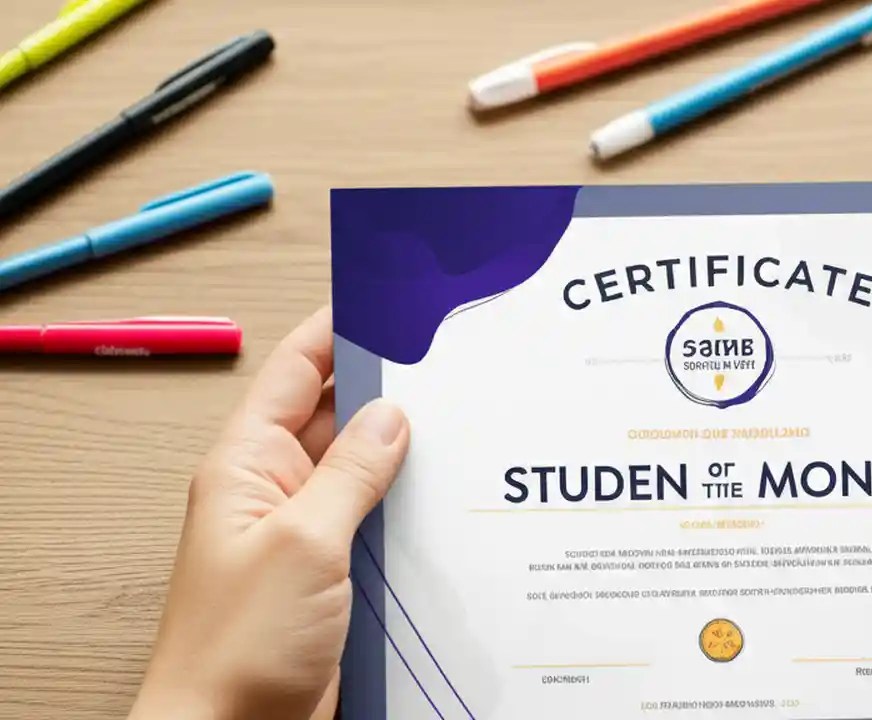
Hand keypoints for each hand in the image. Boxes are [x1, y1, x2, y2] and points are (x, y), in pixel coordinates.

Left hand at [128, 308, 408, 719]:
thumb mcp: (303, 542)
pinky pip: (374, 519)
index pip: (295, 371)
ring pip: (363, 469)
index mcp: (247, 464)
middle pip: (336, 415)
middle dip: (387, 389)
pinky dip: (407, 504)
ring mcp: (306, 531)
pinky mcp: (333, 571)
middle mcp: (275, 489)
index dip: (335, 330)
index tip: (385, 301)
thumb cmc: (237, 647)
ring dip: (404, 453)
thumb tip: (390, 415)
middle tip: (448, 364)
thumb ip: (350, 473)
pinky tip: (448, 496)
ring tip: (464, 423)